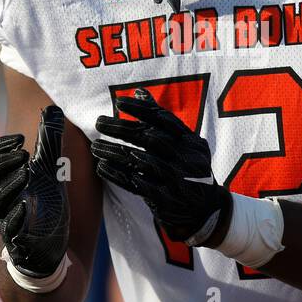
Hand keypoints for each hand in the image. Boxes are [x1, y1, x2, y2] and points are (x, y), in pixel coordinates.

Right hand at [0, 106, 68, 278]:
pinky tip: (26, 209)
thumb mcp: (51, 174)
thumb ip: (50, 145)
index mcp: (5, 181)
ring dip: (11, 186)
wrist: (45, 253)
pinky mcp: (18, 242)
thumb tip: (53, 109)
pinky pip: (9, 230)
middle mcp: (0, 200)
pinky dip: (16, 219)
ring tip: (27, 173)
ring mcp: (6, 221)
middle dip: (4, 163)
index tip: (20, 138)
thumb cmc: (46, 207)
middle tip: (24, 153)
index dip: (1, 147)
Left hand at [91, 88, 229, 246]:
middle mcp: (186, 158)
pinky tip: (102, 167)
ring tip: (95, 147)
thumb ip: (162, 119)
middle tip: (98, 123)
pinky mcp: (166, 199)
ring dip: (114, 153)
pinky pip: (137, 185)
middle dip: (121, 129)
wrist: (206, 209)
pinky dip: (118, 175)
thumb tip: (139, 91)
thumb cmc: (189, 168)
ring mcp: (177, 180)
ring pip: (140, 162)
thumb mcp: (185, 143)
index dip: (142, 110)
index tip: (119, 102)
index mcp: (191, 141)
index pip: (164, 120)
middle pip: (149, 138)